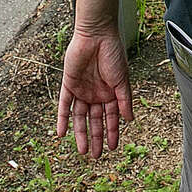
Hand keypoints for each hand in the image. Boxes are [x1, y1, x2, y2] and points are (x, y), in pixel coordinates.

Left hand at [56, 26, 133, 157]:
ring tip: (82, 150)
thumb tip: (130, 121)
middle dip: (96, 138)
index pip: (110, 118)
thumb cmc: (112, 54)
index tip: (113, 149)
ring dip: (80, 133)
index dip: (112, 133)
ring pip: (79, 117)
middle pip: (94, 121)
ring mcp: (81, 90)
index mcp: (110, 93)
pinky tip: (61, 133)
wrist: (96, 35)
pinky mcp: (68, 84)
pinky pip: (63, 105)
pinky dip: (62, 118)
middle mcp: (95, 94)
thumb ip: (124, 101)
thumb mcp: (122, 81)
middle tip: (96, 156)